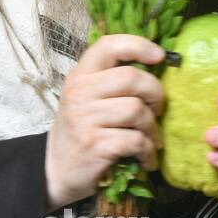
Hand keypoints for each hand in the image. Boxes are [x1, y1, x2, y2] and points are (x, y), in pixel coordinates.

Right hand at [45, 35, 164, 208]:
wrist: (58, 172)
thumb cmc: (80, 131)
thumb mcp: (86, 98)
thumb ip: (109, 81)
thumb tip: (154, 66)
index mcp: (80, 76)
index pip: (109, 46)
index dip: (138, 45)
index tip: (159, 55)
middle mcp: (79, 93)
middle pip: (131, 78)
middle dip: (155, 93)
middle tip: (158, 109)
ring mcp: (85, 119)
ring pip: (137, 110)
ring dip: (152, 127)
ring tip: (151, 138)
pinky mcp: (95, 145)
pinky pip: (135, 140)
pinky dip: (148, 151)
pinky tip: (146, 158)